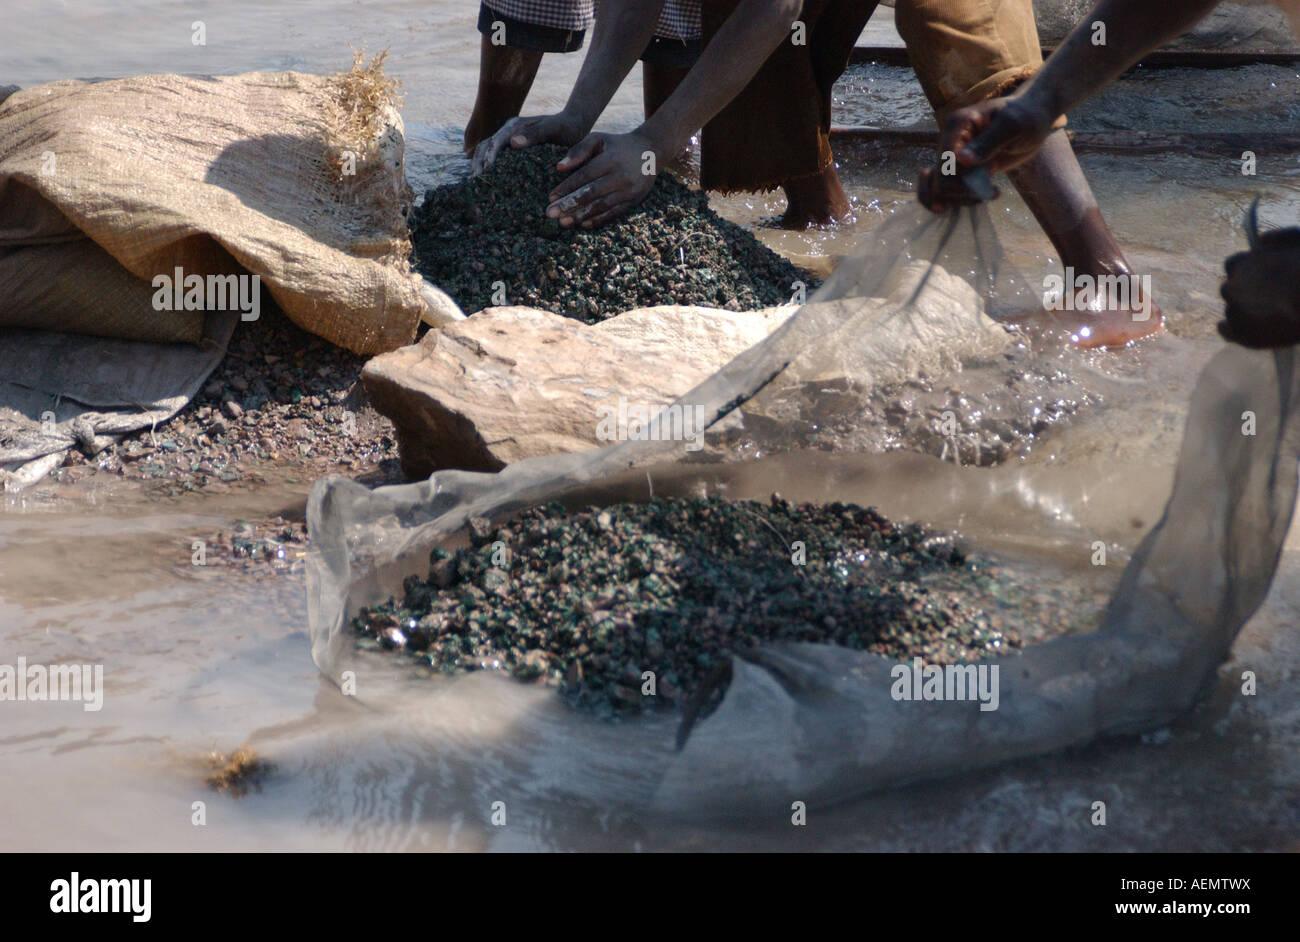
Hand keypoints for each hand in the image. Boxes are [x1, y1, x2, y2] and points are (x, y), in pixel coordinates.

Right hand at [471, 111, 587, 175]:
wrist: (574, 125)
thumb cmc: (566, 127)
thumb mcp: (552, 129)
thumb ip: (535, 135)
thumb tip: (512, 143)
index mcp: (514, 126)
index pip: (495, 141)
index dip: (488, 157)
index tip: (486, 172)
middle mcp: (508, 133)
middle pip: (485, 146)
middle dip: (478, 163)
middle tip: (476, 182)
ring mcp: (510, 141)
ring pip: (487, 152)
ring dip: (480, 166)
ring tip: (477, 184)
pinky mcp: (514, 151)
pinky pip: (497, 160)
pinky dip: (489, 170)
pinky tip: (487, 183)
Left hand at [546, 130, 659, 228]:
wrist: (651, 151)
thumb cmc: (617, 145)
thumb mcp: (599, 139)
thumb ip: (579, 150)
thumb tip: (559, 168)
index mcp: (611, 159)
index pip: (585, 176)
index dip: (567, 187)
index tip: (551, 197)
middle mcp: (621, 176)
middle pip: (591, 193)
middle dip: (569, 205)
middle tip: (550, 214)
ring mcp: (629, 190)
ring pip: (601, 206)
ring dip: (581, 216)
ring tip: (563, 222)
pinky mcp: (634, 201)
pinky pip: (614, 213)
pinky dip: (598, 220)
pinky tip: (583, 224)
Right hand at [917, 95, 1055, 212]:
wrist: (1032, 118)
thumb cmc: (1025, 116)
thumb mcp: (1011, 126)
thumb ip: (987, 143)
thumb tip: (961, 159)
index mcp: (957, 126)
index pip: (946, 160)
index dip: (960, 177)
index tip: (990, 173)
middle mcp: (950, 142)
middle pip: (941, 178)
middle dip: (963, 191)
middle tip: (993, 190)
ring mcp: (954, 158)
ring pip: (941, 188)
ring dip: (964, 198)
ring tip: (992, 193)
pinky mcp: (962, 170)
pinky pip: (948, 191)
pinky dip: (962, 199)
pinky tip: (985, 197)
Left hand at [1219, 227, 1299, 348]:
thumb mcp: (1299, 242)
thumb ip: (1281, 237)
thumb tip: (1261, 240)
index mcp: (1240, 264)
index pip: (1233, 264)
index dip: (1245, 270)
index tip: (1257, 275)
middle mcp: (1231, 286)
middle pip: (1230, 288)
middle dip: (1245, 291)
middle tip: (1265, 297)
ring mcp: (1233, 311)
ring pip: (1231, 308)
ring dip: (1244, 309)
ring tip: (1267, 313)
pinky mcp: (1239, 333)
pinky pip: (1225, 330)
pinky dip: (1233, 329)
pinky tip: (1247, 329)